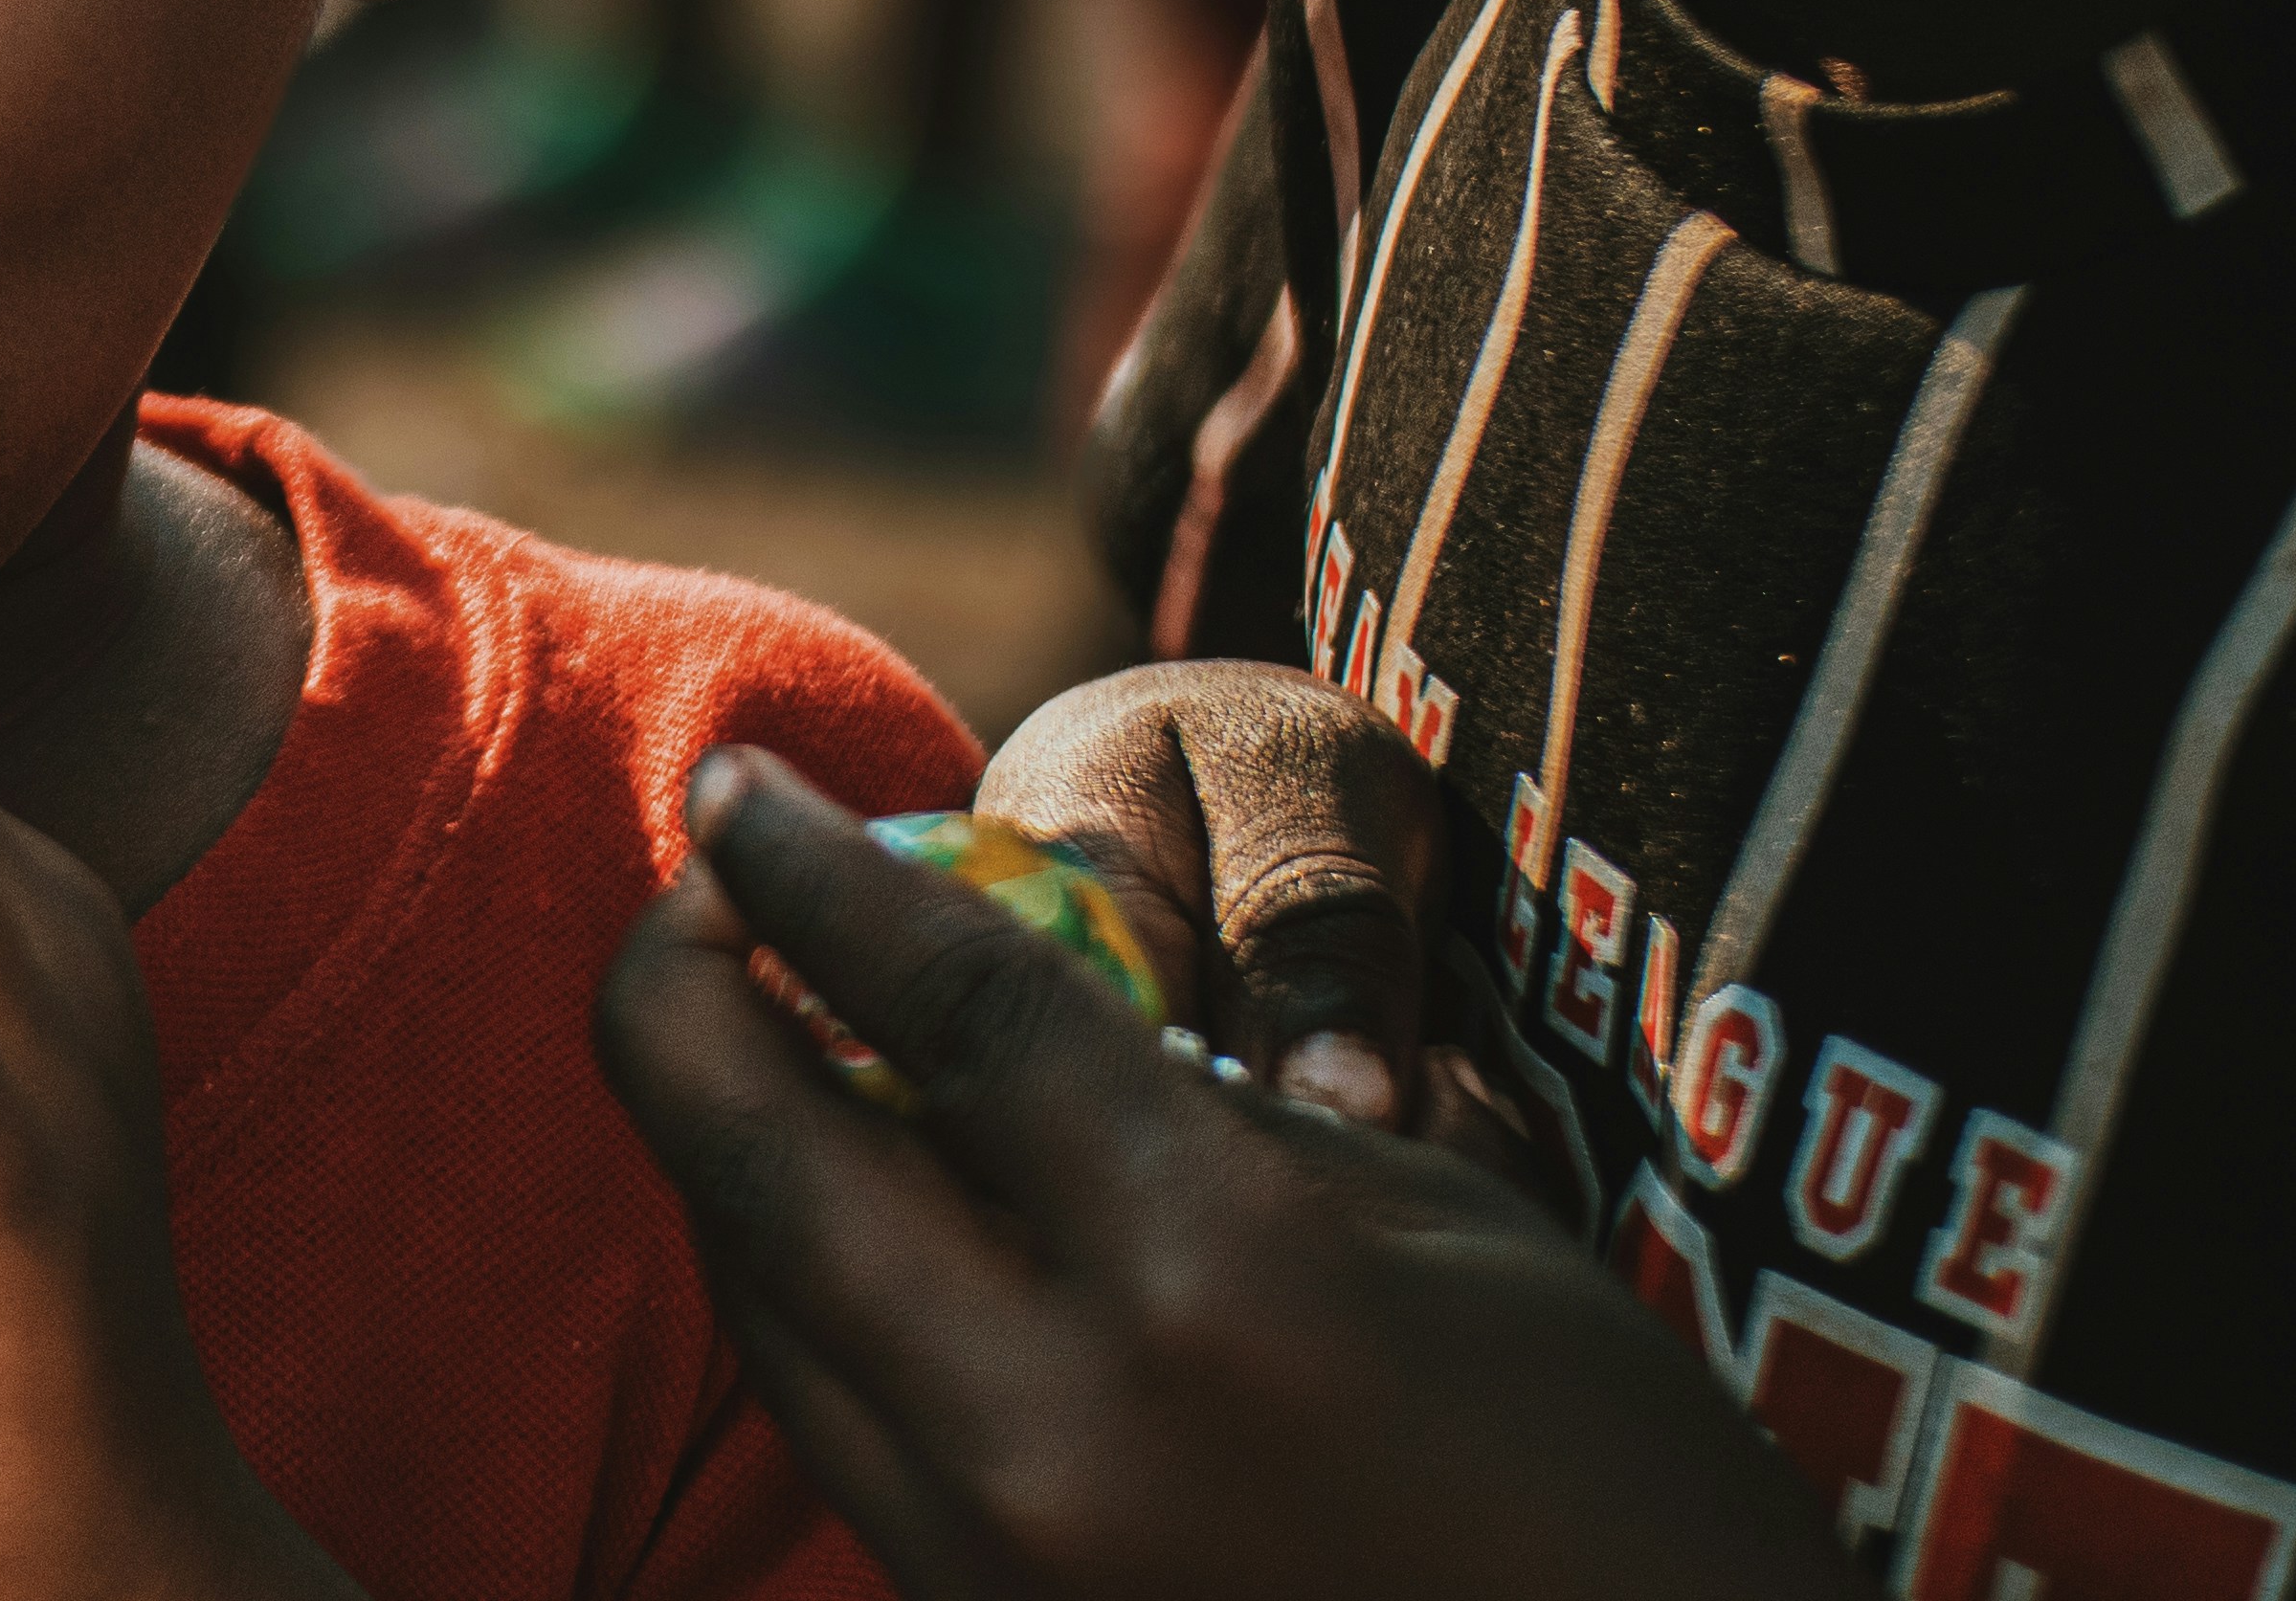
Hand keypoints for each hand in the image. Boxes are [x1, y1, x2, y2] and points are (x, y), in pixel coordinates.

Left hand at [589, 747, 1848, 1600]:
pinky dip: (804, 1284)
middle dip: (681, 991)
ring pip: (758, 1297)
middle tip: (702, 892)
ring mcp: (994, 1566)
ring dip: (731, 1142)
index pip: (946, 1007)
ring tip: (767, 1025)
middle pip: (758, 1156)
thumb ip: (1200, 1103)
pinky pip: (826, 1420)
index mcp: (1213, 1280)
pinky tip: (849, 1204)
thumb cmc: (1614, 1467)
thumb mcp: (1441, 1218)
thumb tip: (985, 992)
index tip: (733, 775)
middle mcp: (1058, 1432)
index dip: (811, 867)